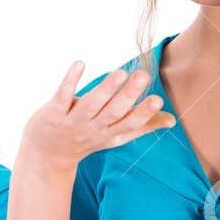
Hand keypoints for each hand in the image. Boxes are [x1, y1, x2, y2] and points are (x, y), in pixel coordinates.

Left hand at [20, 61, 174, 172]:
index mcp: (111, 133)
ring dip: (106, 88)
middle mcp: (94, 128)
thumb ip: (142, 126)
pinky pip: (63, 95)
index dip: (144, 114)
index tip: (158, 100)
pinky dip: (71, 80)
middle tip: (143, 76)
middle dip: (128, 95)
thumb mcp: (115, 137)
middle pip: (113, 112)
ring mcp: (74, 121)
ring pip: (92, 104)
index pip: (130, 124)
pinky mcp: (55, 113)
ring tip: (119, 72)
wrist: (47, 156)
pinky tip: (79, 63)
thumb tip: (172, 120)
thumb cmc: (86, 140)